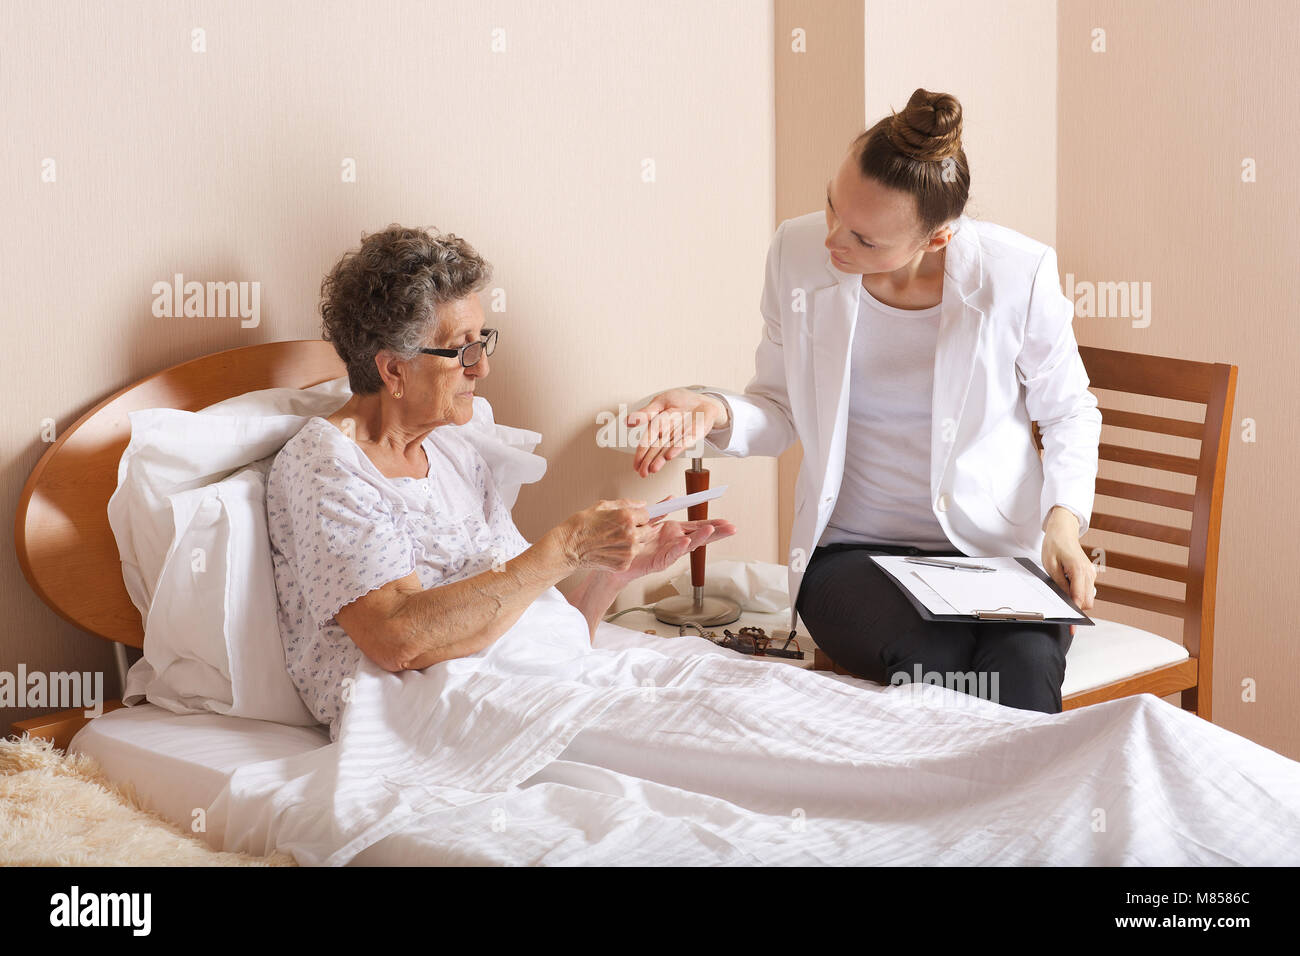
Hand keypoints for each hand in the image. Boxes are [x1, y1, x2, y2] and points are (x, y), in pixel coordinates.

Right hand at [556, 499, 655, 573]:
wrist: (569, 547)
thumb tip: (641, 504)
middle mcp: (631, 535)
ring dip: (633, 541)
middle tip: (622, 529)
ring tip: (615, 539)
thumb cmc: (581, 526)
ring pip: (641, 544)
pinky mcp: (624, 564)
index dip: (639, 516)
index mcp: (627, 518)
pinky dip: (624, 553)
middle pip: (648, 531)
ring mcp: (628, 552)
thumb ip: (626, 503)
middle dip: (639, 528)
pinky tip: (611, 548)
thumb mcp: (602, 506)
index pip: (647, 515)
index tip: (633, 518)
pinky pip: (632, 556)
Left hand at [611, 497, 736, 583]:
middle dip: (716, 532)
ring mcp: (670, 552)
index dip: (712, 523)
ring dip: (701, 537)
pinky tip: (687, 541)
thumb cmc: (634, 542)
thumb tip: (673, 498)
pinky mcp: (661, 561)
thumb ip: (661, 511)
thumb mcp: (648, 521)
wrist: (620, 558)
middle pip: (700, 535)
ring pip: (689, 544)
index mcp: (674, 531)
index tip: (726, 521)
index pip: (697, 525)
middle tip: (731, 528)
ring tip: (712, 530)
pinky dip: (679, 547)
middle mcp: (675, 542)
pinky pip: (671, 553)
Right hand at [627, 388, 726, 476]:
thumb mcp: (660, 402)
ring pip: (668, 449)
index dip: (641, 453)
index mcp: (658, 425)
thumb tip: (628, 420)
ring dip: (660, 459)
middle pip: (656, 449)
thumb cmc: (681, 400)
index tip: (636, 465)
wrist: (703, 399)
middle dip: (648, 461)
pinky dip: (677, 448)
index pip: (647, 441)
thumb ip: (646, 412)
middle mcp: (669, 433)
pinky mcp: (694, 434)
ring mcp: (681, 435)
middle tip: (642, 472)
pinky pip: (685, 442)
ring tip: (653, 469)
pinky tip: (669, 456)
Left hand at [1041, 506, 1096, 610]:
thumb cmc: (1055, 545)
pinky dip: (1078, 593)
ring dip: (1077, 600)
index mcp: (1079, 570)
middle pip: (1088, 602)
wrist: (1063, 531)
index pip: (1080, 599)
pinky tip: (1067, 586)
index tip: (1072, 625)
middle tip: (1063, 611)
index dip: (1075, 613)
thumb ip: (1060, 585)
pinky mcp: (1090, 574)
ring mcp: (1091, 573)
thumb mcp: (1051, 566)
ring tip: (1062, 590)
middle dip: (1077, 608)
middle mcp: (1089, 573)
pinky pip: (1087, 590)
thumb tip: (1066, 601)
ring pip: (1088, 597)